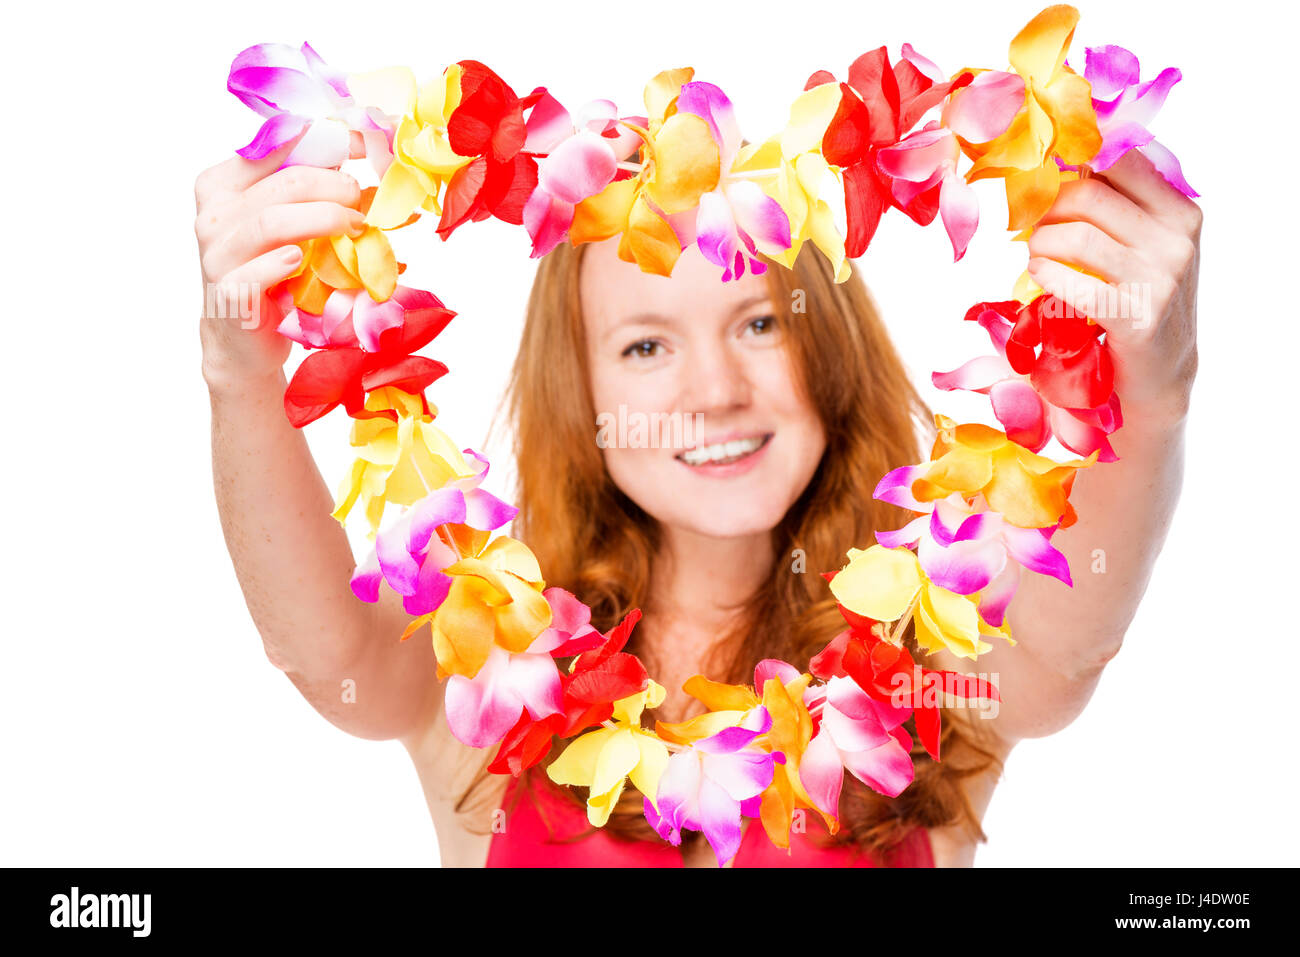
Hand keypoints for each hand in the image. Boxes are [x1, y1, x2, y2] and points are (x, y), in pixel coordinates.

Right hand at [193, 133, 364, 389]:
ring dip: (323, 221)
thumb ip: (315, 195)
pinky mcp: (227, 294)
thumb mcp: (292, 228)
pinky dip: (282, 265)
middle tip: (364, 202)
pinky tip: (303, 262)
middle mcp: (214, 214)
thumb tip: (373, 176)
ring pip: (270, 223)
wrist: (245, 342)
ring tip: (355, 228)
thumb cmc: (275, 278)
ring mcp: (217, 255)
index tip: (372, 146)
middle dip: (335, 188)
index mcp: (225, 184)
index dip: (330, 140)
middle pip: (284, 185)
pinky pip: (254, 273)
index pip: (279, 146)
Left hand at [1024, 148, 1201, 428]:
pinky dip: (1045, 274)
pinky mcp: (1136, 317)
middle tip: (1033, 225)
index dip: (1074, 163)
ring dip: (1040, 242)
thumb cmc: (1140, 301)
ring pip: (1077, 236)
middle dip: (1048, 207)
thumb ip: (1118, 207)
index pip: (1122, 159)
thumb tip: (1064, 164)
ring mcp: (1160, 279)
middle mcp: (1176, 240)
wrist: (1160, 373)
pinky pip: (1075, 284)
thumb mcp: (1146, 247)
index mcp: (1180, 213)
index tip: (1050, 180)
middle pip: (1090, 195)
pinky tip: (1038, 274)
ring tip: (1034, 253)